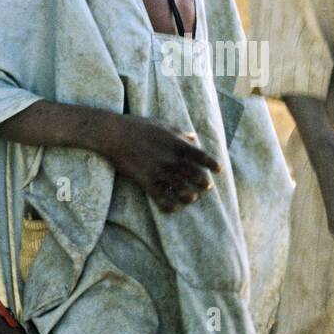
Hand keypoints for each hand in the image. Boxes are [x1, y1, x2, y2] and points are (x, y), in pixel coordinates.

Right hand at [104, 115, 220, 212]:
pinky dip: (168, 205)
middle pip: (194, 175)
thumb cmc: (138, 126)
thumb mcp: (162, 124)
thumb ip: (180, 133)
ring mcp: (158, 171)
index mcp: (176, 144)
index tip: (218, 170)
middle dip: (203, 182)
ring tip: (192, 198)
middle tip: (206, 186)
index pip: (201, 156)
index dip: (212, 164)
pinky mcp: (145, 181)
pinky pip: (160, 197)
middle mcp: (171, 159)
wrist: (114, 134)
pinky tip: (172, 208)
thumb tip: (194, 137)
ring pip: (180, 188)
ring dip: (189, 195)